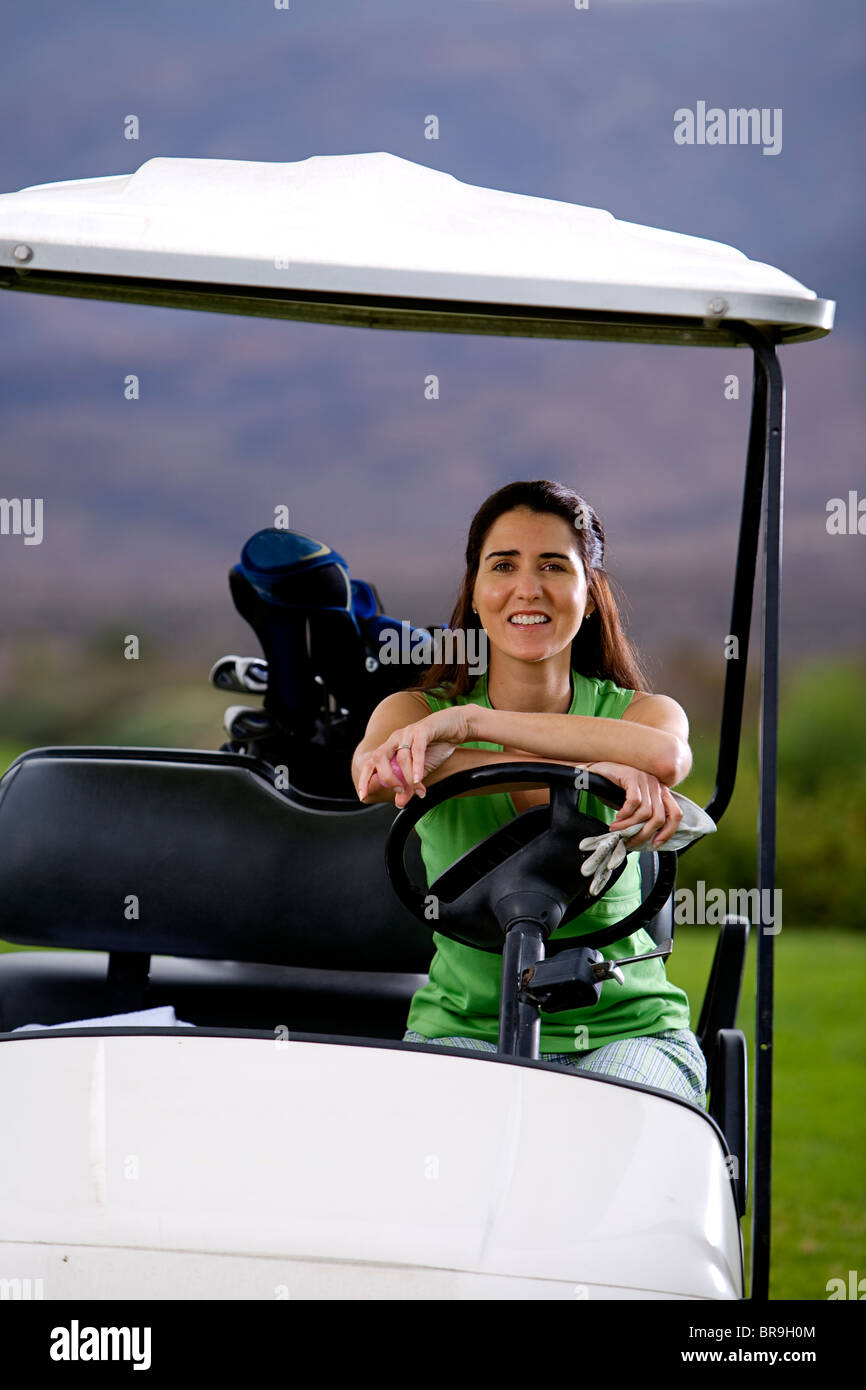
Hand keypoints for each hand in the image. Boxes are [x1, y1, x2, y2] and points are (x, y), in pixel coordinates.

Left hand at [356, 704, 476, 806]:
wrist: (454, 727)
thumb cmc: (435, 747)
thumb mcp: (420, 771)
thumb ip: (409, 786)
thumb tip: (399, 804)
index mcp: (390, 747)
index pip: (371, 763)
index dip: (365, 779)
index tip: (363, 797)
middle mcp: (395, 739)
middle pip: (379, 757)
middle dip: (385, 777)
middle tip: (398, 791)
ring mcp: (407, 733)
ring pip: (401, 757)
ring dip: (408, 777)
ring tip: (416, 789)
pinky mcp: (422, 730)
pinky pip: (417, 749)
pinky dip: (416, 766)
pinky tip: (418, 779)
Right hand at [584, 760, 682, 849]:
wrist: (595, 772)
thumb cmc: (613, 790)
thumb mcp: (634, 807)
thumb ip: (644, 818)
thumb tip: (646, 840)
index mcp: (661, 793)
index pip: (676, 814)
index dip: (668, 832)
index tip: (655, 843)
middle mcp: (657, 785)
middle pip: (660, 817)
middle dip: (643, 834)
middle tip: (629, 841)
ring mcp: (645, 779)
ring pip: (645, 812)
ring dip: (629, 825)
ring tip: (616, 829)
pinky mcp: (632, 776)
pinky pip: (634, 802)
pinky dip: (625, 814)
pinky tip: (617, 817)